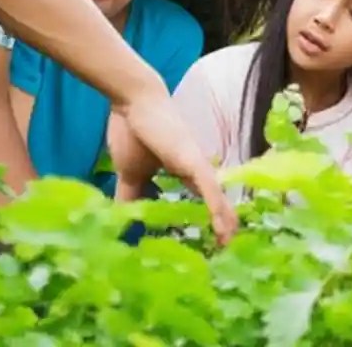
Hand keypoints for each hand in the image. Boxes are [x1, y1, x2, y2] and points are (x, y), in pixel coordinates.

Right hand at [113, 92, 238, 245]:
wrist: (132, 100)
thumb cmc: (133, 131)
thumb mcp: (130, 174)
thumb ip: (131, 196)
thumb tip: (122, 221)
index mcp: (183, 172)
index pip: (201, 200)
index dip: (209, 218)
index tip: (212, 241)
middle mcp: (196, 169)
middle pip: (215, 201)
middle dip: (222, 224)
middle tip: (226, 249)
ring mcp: (196, 164)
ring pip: (217, 197)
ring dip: (225, 221)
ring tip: (229, 243)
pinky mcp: (193, 159)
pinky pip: (209, 187)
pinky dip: (217, 207)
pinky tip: (223, 226)